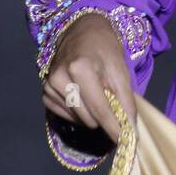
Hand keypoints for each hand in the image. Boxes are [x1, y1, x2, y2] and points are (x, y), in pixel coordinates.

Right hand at [41, 12, 135, 145]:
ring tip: (96, 92)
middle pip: (89, 119)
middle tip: (110, 99)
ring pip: (79, 120)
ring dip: (92, 114)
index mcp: (80, 69)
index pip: (100, 109)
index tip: (126, 142)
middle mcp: (59, 79)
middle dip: (104, 116)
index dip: (115, 128)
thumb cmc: (104, 49)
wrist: (81, 32)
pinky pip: (66, 116)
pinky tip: (83, 95)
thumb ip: (125, 101)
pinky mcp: (45, 95)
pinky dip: (79, 112)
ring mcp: (48, 87)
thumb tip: (131, 130)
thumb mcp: (120, 70)